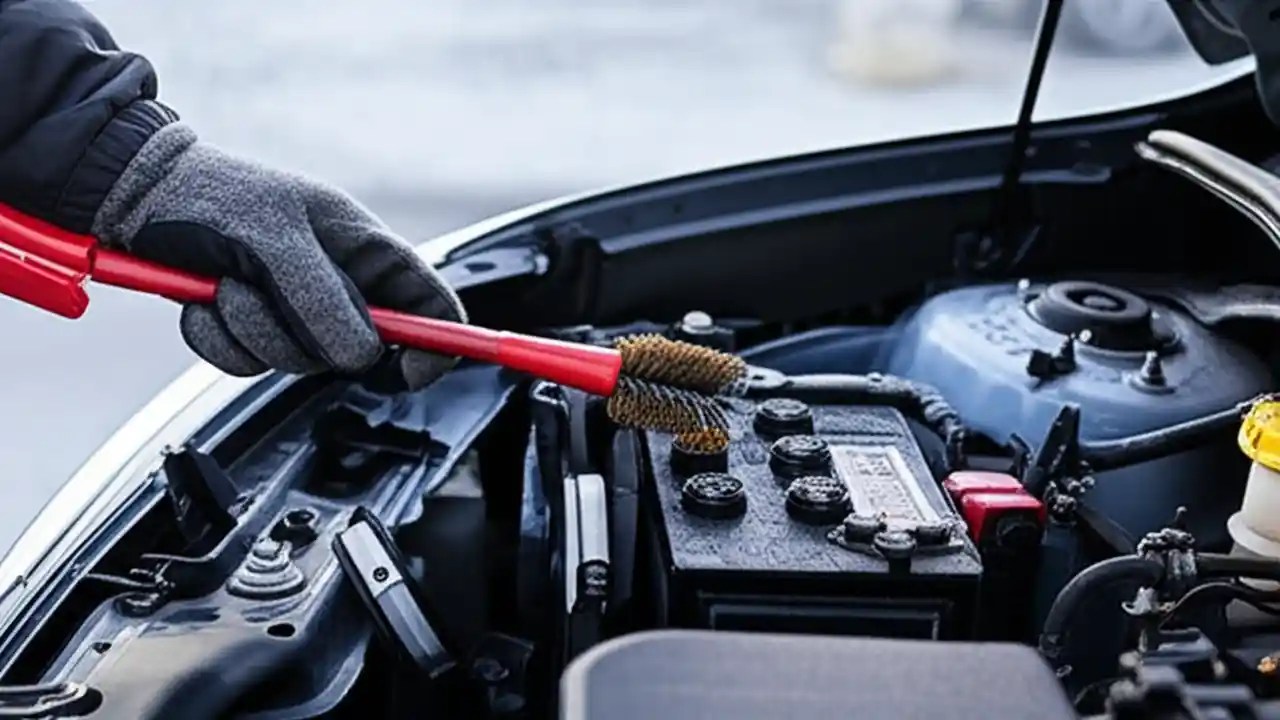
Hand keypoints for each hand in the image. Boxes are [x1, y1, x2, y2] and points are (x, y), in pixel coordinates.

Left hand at [92, 125, 465, 389]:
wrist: (137, 196)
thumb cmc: (214, 194)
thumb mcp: (276, 238)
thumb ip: (324, 300)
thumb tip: (361, 357)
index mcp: (366, 250)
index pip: (432, 307)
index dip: (436, 345)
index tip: (407, 371)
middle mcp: (339, 285)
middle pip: (358, 352)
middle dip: (303, 334)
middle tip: (267, 292)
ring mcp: (296, 311)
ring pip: (295, 363)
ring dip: (250, 331)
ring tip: (226, 282)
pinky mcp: (252, 329)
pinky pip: (247, 365)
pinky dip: (217, 339)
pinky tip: (204, 299)